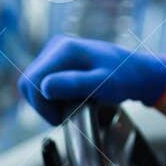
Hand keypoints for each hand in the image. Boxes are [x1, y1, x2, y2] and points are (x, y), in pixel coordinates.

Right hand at [18, 36, 165, 124]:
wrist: (136, 72)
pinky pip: (43, 81)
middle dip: (43, 105)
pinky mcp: (58, 59)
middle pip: (29, 82)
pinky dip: (52, 96)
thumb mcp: (102, 84)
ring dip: (47, 101)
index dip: (41, 106)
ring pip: (34, 84)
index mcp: (64, 50)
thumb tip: (44, 87)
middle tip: (65, 115)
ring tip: (70, 106)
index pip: (32, 82)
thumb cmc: (124, 78)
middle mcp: (56, 46)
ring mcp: (56, 52)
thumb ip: (73, 84)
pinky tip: (70, 99)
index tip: (60, 118)